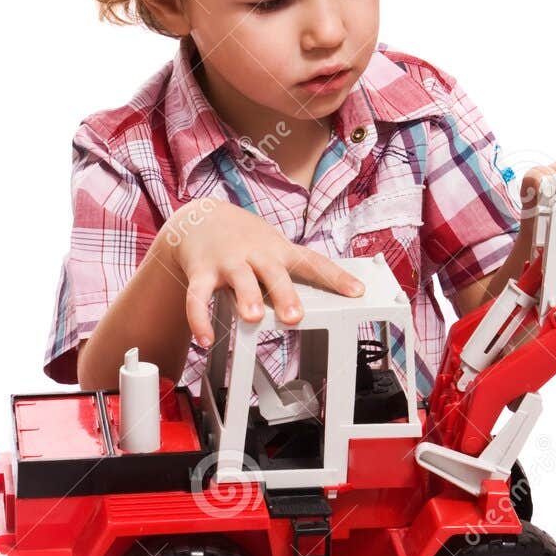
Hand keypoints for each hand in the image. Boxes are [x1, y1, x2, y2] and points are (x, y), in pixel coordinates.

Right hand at [160, 197, 364, 347]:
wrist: (200, 217)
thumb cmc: (245, 239)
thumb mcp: (274, 248)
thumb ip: (295, 272)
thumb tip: (333, 293)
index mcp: (279, 251)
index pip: (313, 262)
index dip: (336, 277)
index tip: (357, 292)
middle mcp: (256, 255)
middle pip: (274, 272)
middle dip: (284, 293)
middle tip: (294, 316)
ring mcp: (228, 262)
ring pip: (239, 280)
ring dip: (247, 298)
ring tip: (253, 317)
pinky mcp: (201, 271)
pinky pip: (198, 296)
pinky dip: (199, 318)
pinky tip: (205, 339)